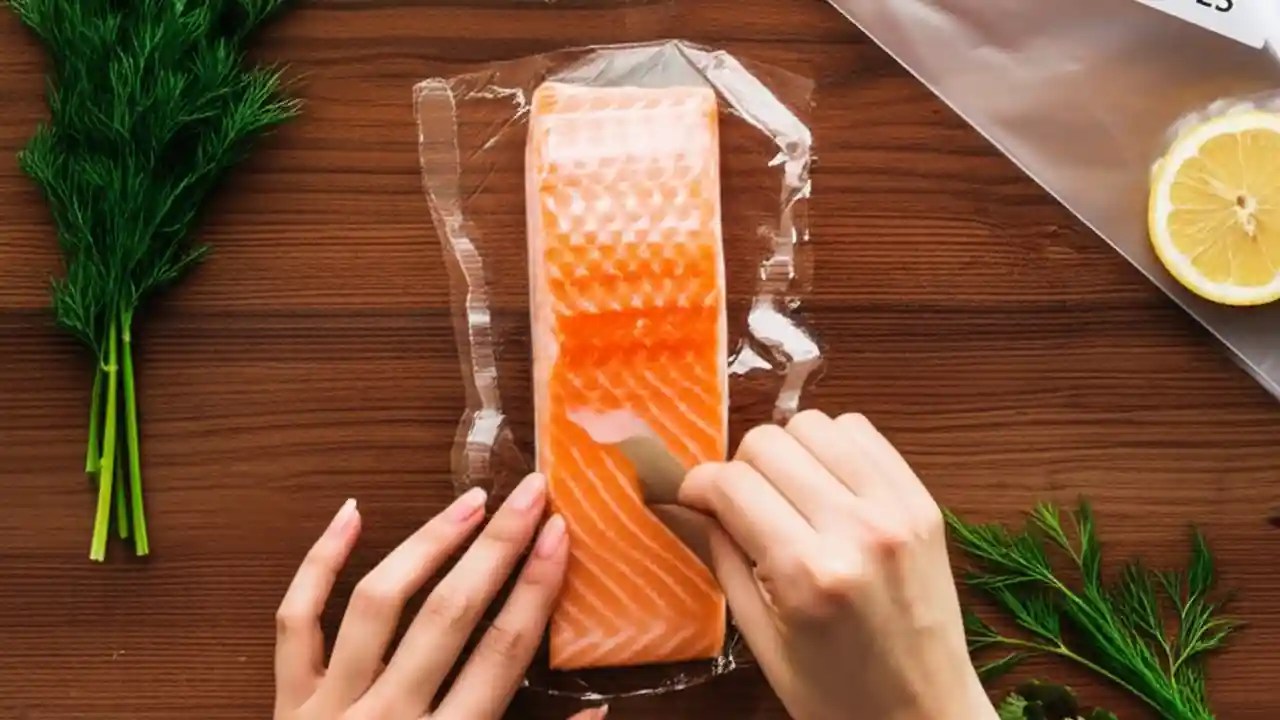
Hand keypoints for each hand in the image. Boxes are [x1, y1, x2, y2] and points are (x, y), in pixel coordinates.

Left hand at [274, 473, 589, 719]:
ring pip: (379, 603)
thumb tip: (603, 711)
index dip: (536, 589)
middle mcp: (388, 719)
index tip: (560, 534)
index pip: (501, 653)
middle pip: (450, 614)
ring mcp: (331, 706)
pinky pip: (296, 620)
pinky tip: (353, 512)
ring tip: (469, 501)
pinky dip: (318, 562)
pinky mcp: (288, 701)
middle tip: (530, 493)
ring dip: (428, 543)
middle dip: (497, 547)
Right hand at [678, 411, 995, 719]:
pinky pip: (863, 433)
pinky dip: (833, 447)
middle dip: (739, 468)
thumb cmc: (834, 694)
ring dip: (788, 451)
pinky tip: (826, 486)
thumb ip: (721, 558)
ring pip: (815, 424)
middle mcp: (857, 530)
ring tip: (787, 494)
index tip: (691, 498)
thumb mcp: (761, 640)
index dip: (697, 485)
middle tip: (740, 505)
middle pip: (770, 442)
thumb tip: (681, 502)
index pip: (732, 485)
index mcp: (809, 574)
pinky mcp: (924, 502)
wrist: (926, 717)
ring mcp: (897, 510)